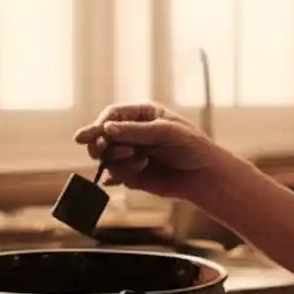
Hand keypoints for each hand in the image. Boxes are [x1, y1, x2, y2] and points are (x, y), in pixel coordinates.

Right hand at [72, 102, 230, 198]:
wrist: (204, 176)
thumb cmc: (191, 147)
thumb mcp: (166, 132)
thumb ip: (136, 131)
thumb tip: (107, 129)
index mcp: (143, 115)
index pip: (112, 115)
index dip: (98, 125)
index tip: (88, 136)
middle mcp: (134, 133)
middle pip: (102, 136)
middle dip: (102, 144)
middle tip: (103, 150)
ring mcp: (132, 154)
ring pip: (106, 157)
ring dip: (117, 161)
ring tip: (140, 161)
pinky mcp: (132, 174)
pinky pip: (115, 175)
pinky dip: (118, 176)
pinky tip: (122, 177)